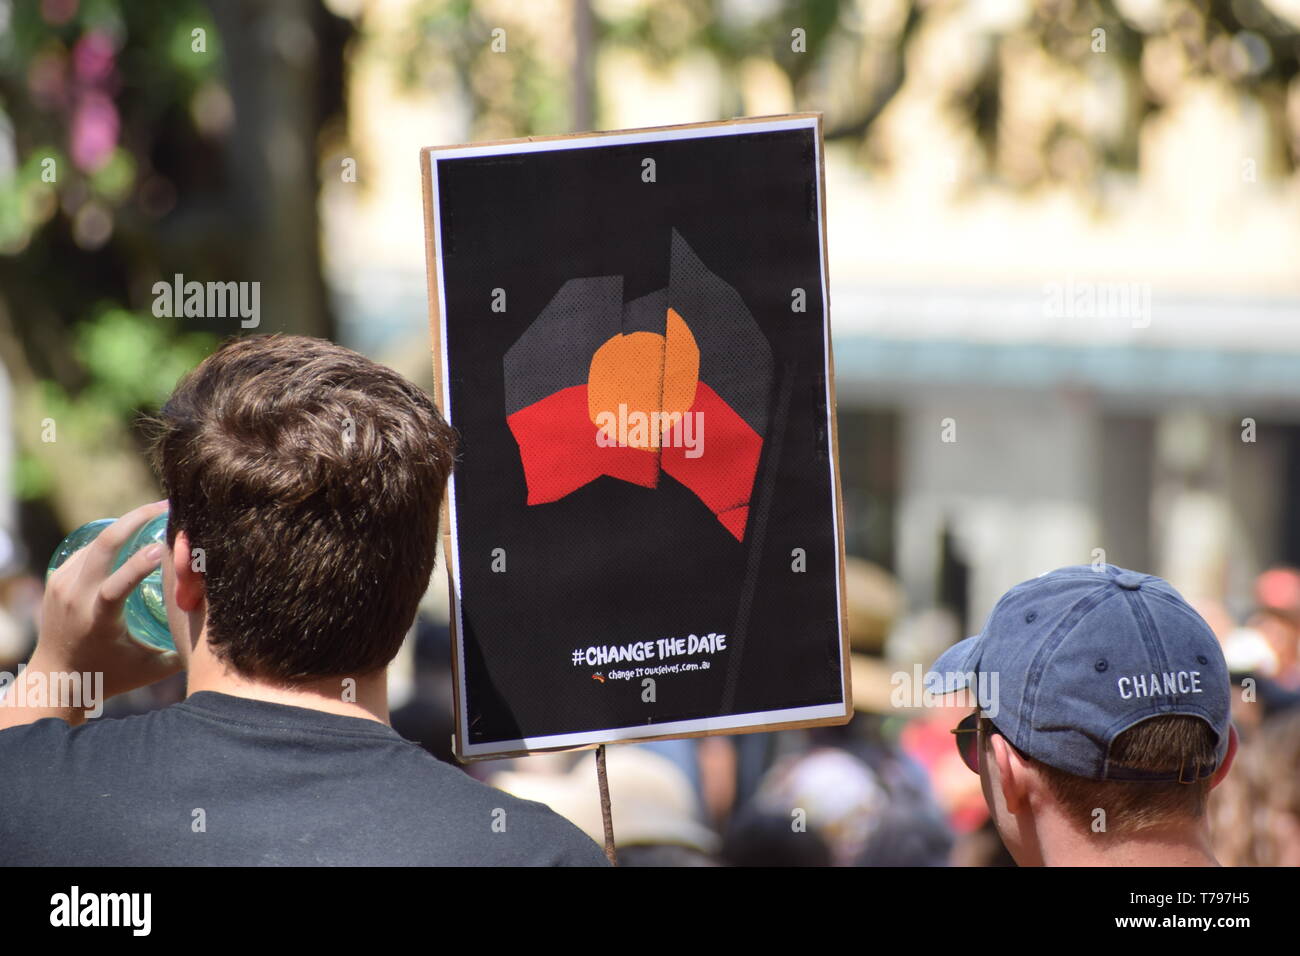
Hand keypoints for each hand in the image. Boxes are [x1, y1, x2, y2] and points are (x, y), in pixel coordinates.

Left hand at [29, 500, 181, 715]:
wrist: (55, 681)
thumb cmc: (110, 677)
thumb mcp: (151, 669)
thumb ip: (186, 652)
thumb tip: (224, 632)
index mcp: (98, 620)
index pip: (115, 585)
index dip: (139, 564)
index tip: (165, 546)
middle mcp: (75, 598)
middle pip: (102, 546)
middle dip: (134, 519)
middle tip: (166, 505)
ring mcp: (62, 586)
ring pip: (95, 543)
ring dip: (125, 525)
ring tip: (155, 515)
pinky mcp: (56, 580)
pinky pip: (87, 550)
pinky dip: (110, 540)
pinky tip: (132, 534)